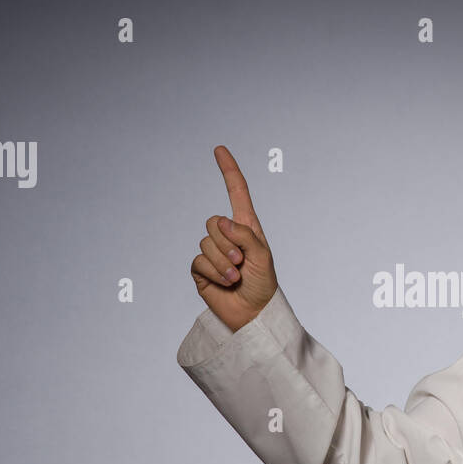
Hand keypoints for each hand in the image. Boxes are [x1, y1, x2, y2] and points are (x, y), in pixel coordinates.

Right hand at [190, 145, 278, 330]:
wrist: (253, 313)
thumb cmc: (264, 285)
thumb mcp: (263, 256)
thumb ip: (245, 235)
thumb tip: (221, 221)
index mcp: (246, 227)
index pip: (236, 193)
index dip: (228, 171)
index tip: (219, 149)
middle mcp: (227, 236)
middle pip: (214, 222)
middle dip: (229, 244)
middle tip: (243, 263)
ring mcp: (212, 252)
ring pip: (206, 243)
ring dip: (224, 263)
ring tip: (237, 277)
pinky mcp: (200, 269)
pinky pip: (199, 261)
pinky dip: (215, 273)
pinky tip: (226, 283)